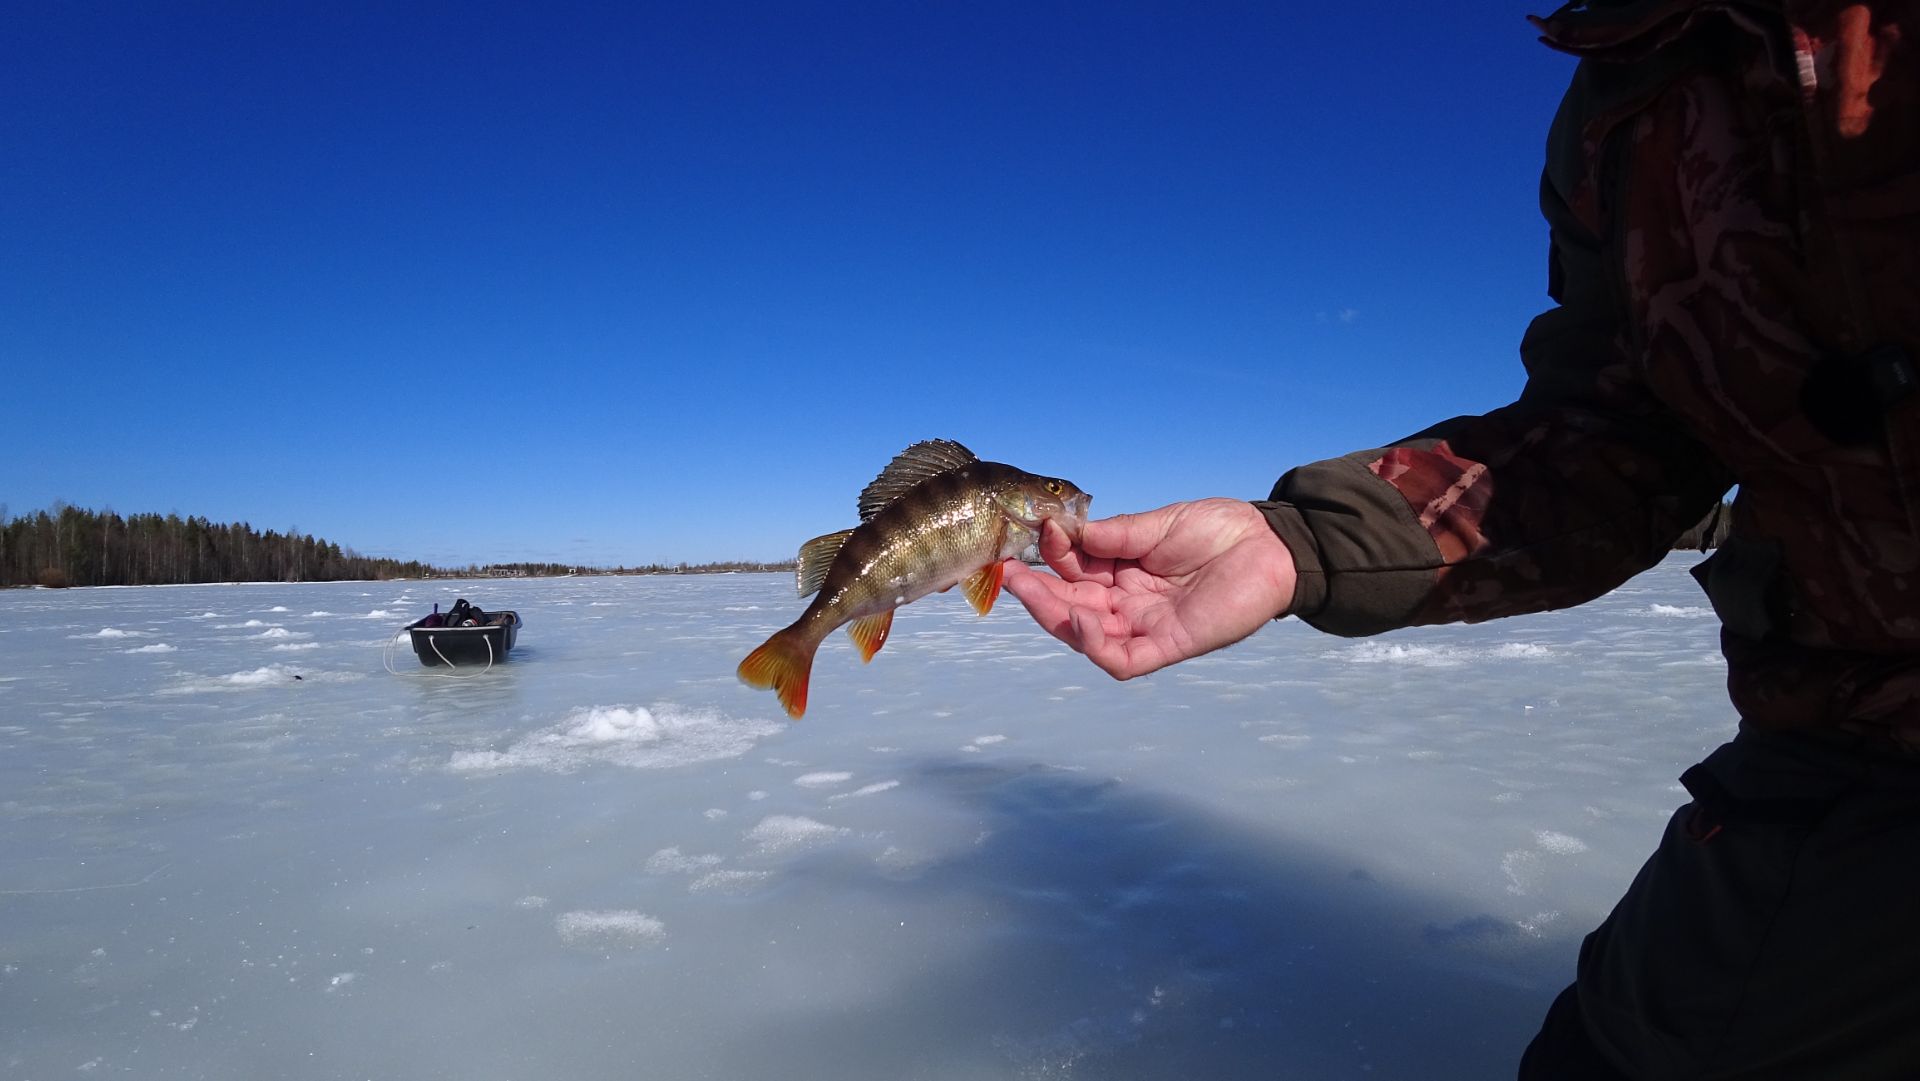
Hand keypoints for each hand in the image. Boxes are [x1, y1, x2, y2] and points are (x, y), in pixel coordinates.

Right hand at [1002, 498, 1297, 679]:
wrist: (1271, 545)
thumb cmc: (1220, 530)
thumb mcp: (1157, 525)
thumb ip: (1112, 534)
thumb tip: (1059, 529)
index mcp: (1122, 572)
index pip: (1074, 572)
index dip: (1054, 555)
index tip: (1044, 530)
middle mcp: (1127, 603)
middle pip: (1070, 608)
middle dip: (1038, 593)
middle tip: (1009, 574)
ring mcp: (1145, 626)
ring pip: (1085, 635)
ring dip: (1053, 617)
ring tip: (1028, 591)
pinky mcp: (1166, 646)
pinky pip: (1120, 659)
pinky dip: (1093, 647)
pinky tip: (1078, 621)